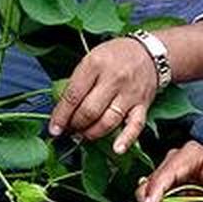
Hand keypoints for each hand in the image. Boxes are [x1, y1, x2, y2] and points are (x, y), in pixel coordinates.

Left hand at [49, 36, 157, 153]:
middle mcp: (113, 79)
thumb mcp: (91, 58)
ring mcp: (129, 93)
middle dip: (75, 125)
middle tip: (69, 130)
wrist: (148, 52)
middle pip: (89, 111)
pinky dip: (126, 139)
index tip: (54, 129)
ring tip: (83, 135)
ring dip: (92, 133)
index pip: (73, 95)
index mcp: (95, 64)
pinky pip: (136, 125)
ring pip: (108, 121)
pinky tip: (116, 149)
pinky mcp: (143, 104)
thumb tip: (63, 110)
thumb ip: (78, 82)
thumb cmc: (114, 56)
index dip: (61, 115)